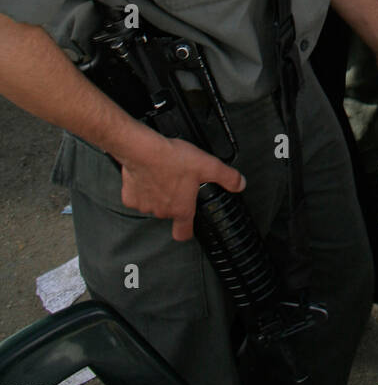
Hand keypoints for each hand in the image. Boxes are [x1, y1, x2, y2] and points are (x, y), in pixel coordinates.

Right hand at [119, 128, 245, 241]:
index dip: (188, 230)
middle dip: (174, 200)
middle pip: (170, 213)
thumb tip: (240, 184)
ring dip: (158, 193)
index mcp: (181, 208)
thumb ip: (227, 177)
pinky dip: (142, 187)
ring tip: (164, 174)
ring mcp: (145, 206)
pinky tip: (149, 174)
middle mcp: (162, 211)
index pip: (184, 233)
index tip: (190, 224)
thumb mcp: (208, 165)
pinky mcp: (130, 197)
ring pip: (153, 204)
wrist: (143, 150)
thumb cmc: (172, 159)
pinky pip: (137, 196)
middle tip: (179, 182)